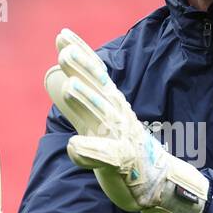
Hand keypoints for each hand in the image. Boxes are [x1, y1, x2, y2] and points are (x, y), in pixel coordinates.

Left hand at [44, 29, 207, 212]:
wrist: (156, 177)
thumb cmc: (121, 145)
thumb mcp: (96, 118)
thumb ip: (76, 99)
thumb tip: (56, 74)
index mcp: (109, 102)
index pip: (94, 73)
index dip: (81, 54)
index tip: (62, 36)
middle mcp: (115, 114)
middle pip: (97, 88)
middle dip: (82, 70)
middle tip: (64, 53)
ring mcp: (119, 136)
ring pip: (101, 116)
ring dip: (87, 102)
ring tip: (71, 88)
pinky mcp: (122, 161)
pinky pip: (107, 156)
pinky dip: (91, 151)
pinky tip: (74, 147)